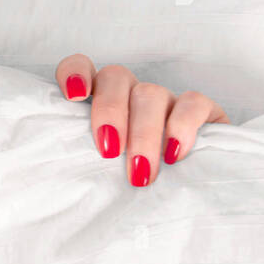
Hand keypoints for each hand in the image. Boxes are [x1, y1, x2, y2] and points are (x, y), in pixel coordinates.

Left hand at [56, 55, 228, 186]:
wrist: (186, 196)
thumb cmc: (124, 182)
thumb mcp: (97, 170)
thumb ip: (79, 160)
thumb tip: (61, 180)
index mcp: (98, 99)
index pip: (80, 67)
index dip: (74, 72)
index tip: (73, 96)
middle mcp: (129, 93)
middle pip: (115, 78)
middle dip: (109, 112)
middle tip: (108, 151)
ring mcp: (165, 99)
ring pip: (151, 93)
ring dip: (143, 133)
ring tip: (139, 172)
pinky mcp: (202, 111)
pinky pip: (193, 103)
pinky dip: (183, 126)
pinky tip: (174, 154)